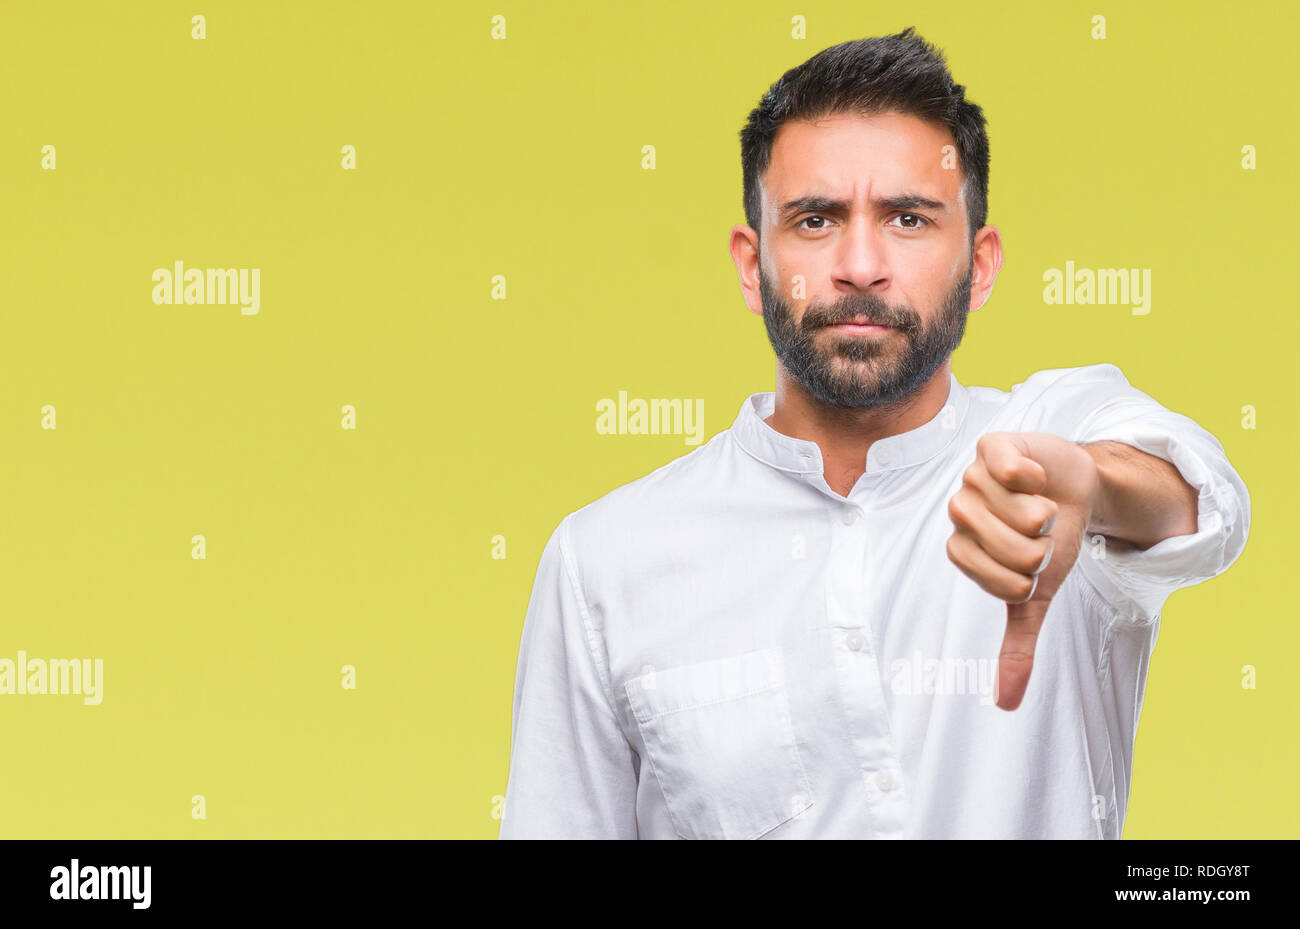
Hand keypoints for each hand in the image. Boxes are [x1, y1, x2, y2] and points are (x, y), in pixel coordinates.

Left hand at [945, 432, 1099, 709]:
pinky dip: (1032, 476)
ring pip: (1011, 508)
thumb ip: (1018, 645)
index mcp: (962, 547)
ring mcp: (973, 476)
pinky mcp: (993, 446)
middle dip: (1037, 545)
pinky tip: (1036, 477)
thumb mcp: (1038, 596)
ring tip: (1042, 504)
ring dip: (1040, 512)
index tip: (1032, 564)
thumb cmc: (1051, 541)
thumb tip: (1006, 706)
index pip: (984, 574)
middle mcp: (960, 510)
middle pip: (1002, 544)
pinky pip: (1005, 464)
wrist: (1078, 490)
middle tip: (1042, 531)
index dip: (1022, 573)